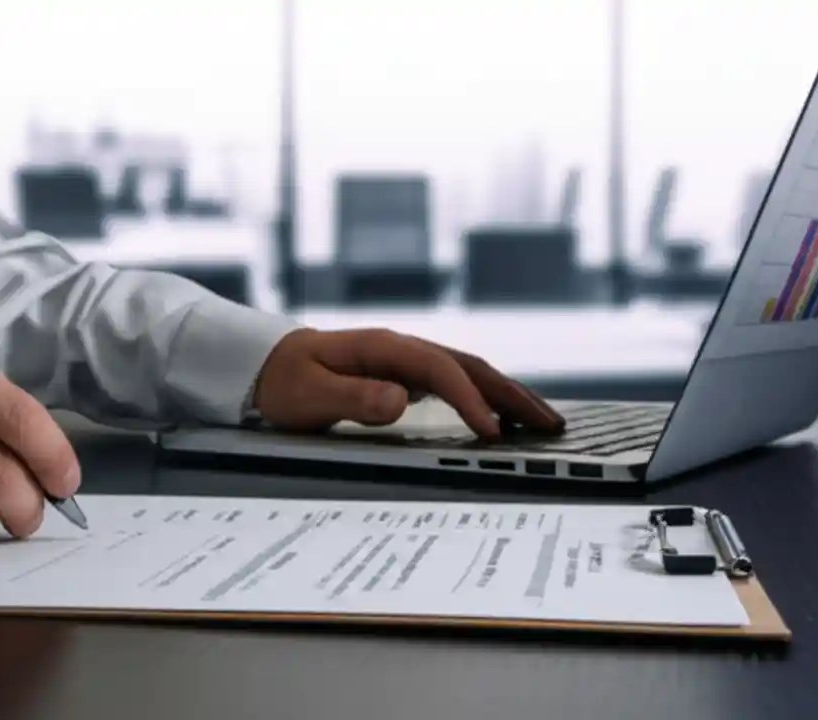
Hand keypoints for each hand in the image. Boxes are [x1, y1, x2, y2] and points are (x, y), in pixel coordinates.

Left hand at [253, 328, 564, 438]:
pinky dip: (486, 398)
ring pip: (468, 373)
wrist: (266, 365)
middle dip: (512, 395)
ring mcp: (406, 361)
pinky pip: (456, 384)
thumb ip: (352, 398)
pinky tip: (503, 418)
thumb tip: (401, 400)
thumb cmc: (284, 382)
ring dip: (507, 395)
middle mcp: (402, 350)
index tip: (493, 432)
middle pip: (468, 367)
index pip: (440, 371)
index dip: (470, 400)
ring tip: (544, 422)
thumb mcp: (308, 396)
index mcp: (383, 348)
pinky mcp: (406, 375)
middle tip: (551, 426)